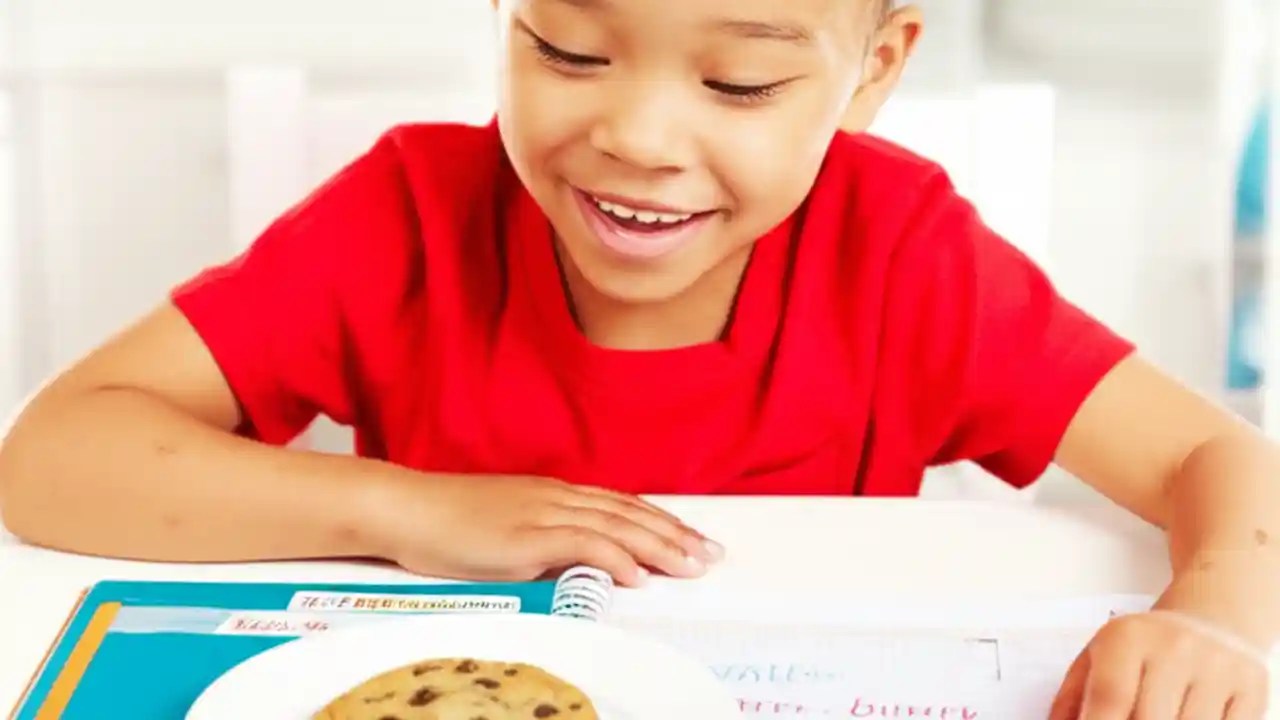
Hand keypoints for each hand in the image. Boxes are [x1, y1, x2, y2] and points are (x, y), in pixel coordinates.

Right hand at [361, 471, 722, 586]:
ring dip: (659, 546)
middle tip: (711, 554)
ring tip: (691, 565)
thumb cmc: (445, 523)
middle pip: (629, 513)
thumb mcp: (506, 531)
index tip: (690, 538)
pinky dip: (616, 557)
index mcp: (552, 495)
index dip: (659, 522)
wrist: (404, 508)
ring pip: (617, 526)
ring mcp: (542, 512)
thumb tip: (575, 567)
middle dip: (675, 534)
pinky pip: (583, 544)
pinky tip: (639, 573)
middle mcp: (555, 497)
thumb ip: (543, 544)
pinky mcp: (526, 535)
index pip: (620, 506)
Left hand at [1048, 560, 1273, 719]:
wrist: (1212, 618)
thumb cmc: (1145, 646)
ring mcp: (1218, 668)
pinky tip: (1185, 717)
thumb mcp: (1099, 655)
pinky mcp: (1253, 687)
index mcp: (1128, 637)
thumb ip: (1073, 697)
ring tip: (1158, 715)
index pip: (1110, 697)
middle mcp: (1176, 648)